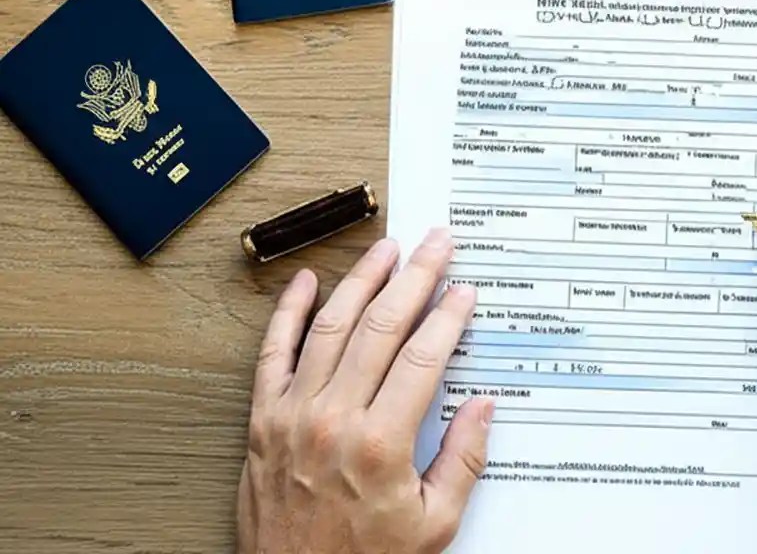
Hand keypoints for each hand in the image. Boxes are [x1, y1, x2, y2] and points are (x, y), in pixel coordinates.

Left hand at [237, 229, 492, 553]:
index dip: (448, 316)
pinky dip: (288, 314)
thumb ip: (463, 461)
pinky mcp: (262, 422)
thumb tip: (482, 409)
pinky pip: (273, 354)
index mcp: (381, 443)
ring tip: (384, 251)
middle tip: (434, 244)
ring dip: (361, 282)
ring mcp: (293, 416)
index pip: (424, 356)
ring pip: (330, 328)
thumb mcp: (434, 524)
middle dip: (414, 278)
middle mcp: (334, 419)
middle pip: (381, 327)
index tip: (464, 291)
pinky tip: (305, 283)